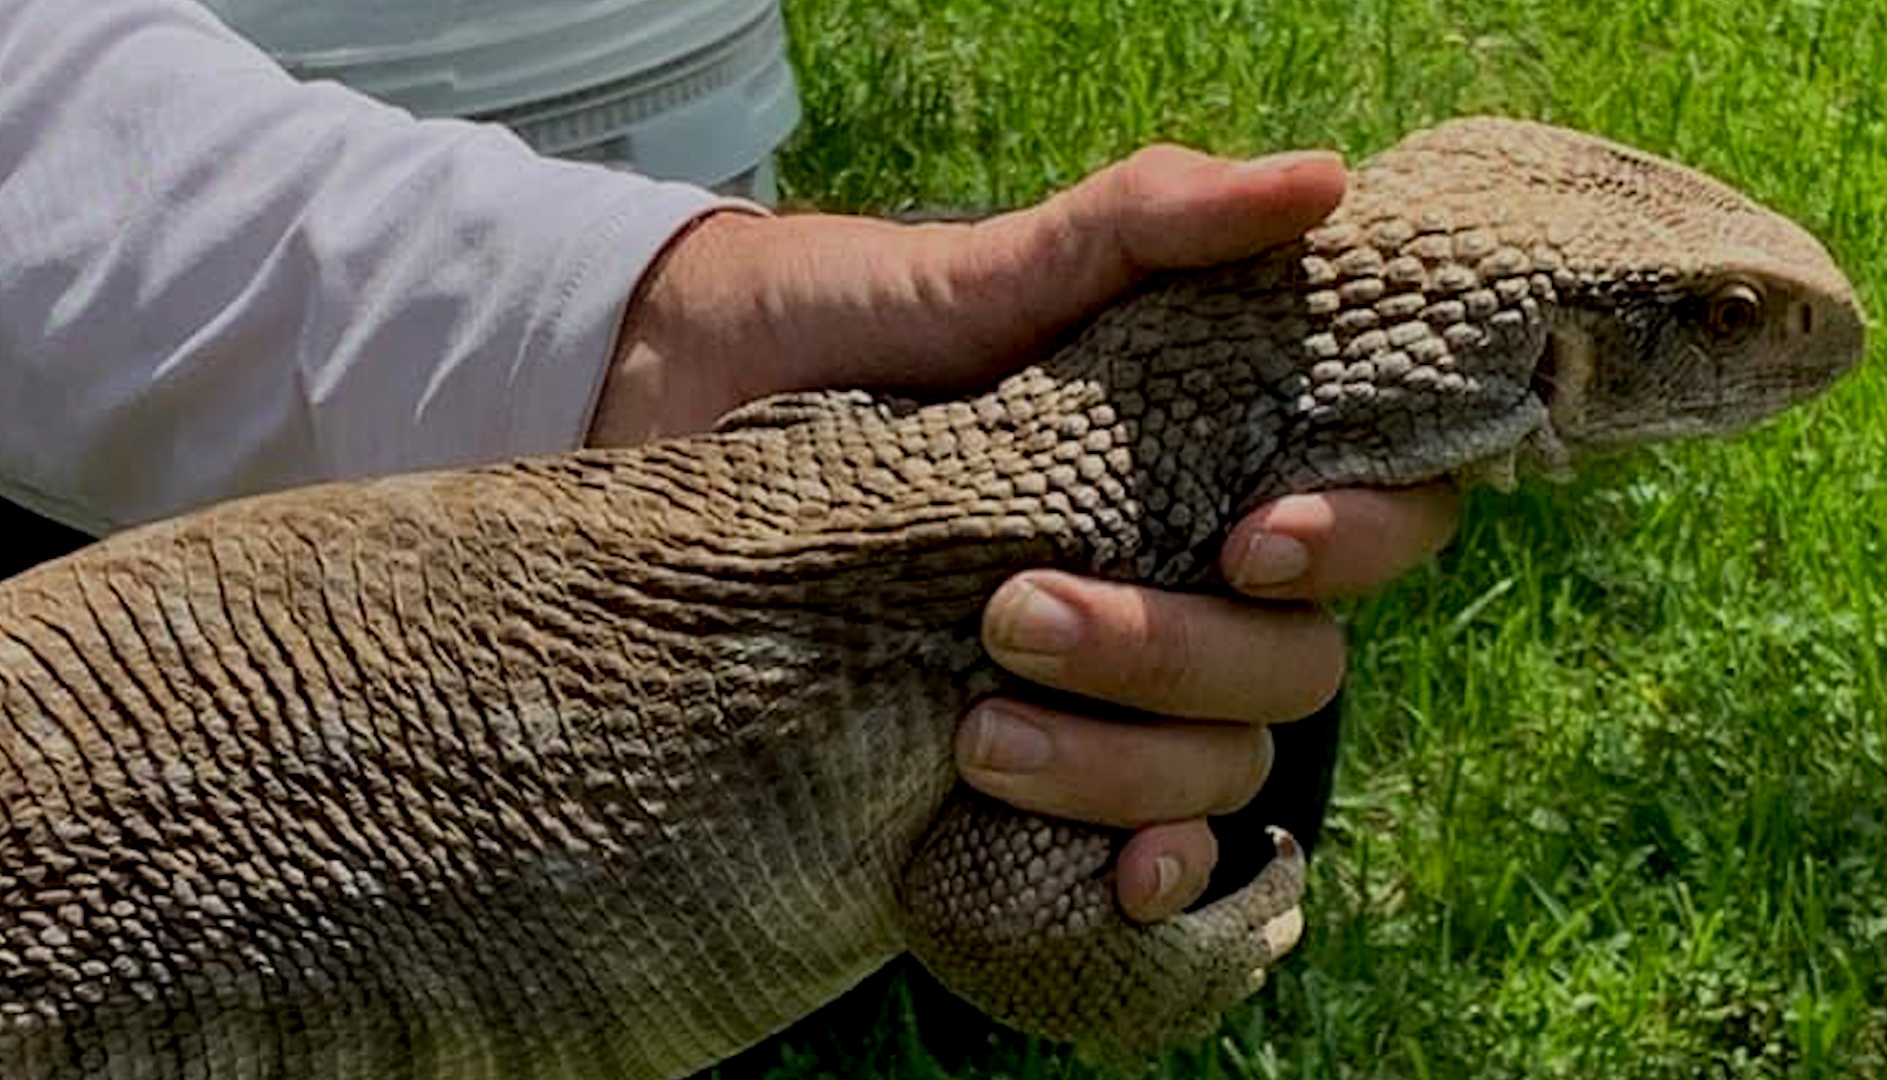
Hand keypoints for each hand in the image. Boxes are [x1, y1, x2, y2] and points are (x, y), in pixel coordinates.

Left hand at [591, 143, 1457, 921]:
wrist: (681, 416)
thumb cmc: (854, 323)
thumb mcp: (988, 270)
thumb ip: (1142, 227)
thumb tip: (1323, 182)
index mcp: (1207, 471)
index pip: (1374, 522)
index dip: (1356, 544)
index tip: (1249, 542)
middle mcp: (1180, 590)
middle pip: (1291, 667)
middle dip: (1172, 658)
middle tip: (1013, 617)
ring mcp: (1109, 699)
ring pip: (1218, 770)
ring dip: (1126, 772)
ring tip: (973, 735)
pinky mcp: (1026, 783)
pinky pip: (1135, 863)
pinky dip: (1143, 882)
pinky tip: (1109, 886)